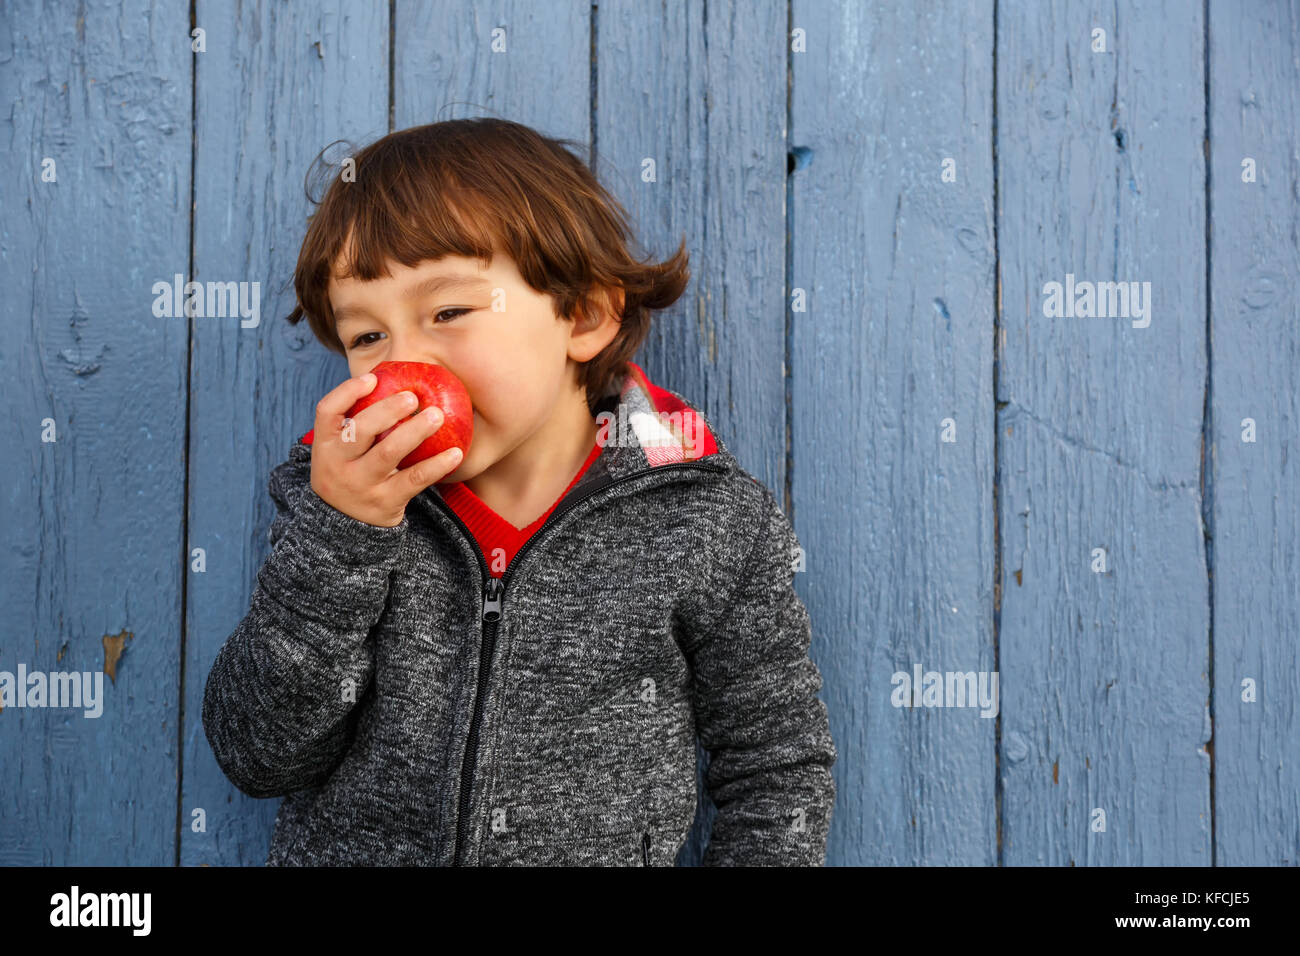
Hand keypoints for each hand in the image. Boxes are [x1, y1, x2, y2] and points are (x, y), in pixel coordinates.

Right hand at [308, 372, 463, 526]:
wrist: (345, 527)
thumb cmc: (351, 473)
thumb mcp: (339, 452)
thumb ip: (355, 424)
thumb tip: (391, 381)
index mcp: (325, 446)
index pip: (326, 411)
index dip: (348, 391)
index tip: (373, 378)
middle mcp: (338, 465)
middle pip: (360, 430)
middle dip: (387, 410)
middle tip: (413, 397)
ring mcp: (361, 485)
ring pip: (389, 453)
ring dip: (415, 431)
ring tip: (437, 415)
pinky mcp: (386, 502)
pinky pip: (415, 480)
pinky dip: (437, 465)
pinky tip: (455, 453)